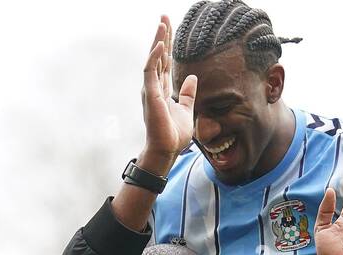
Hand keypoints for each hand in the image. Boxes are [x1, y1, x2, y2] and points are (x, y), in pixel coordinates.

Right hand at [140, 14, 195, 167]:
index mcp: (161, 89)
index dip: (167, 43)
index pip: (164, 61)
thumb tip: (192, 78)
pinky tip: (160, 45)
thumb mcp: (186, 110)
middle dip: (162, 35)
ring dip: (157, 41)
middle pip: (158, 55)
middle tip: (164, 16)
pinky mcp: (149, 95)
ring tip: (162, 23)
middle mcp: (153, 87)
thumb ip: (187, 94)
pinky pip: (150, 71)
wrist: (167, 150)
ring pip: (153, 59)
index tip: (170, 26)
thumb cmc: (173, 135)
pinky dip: (155, 57)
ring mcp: (150, 90)